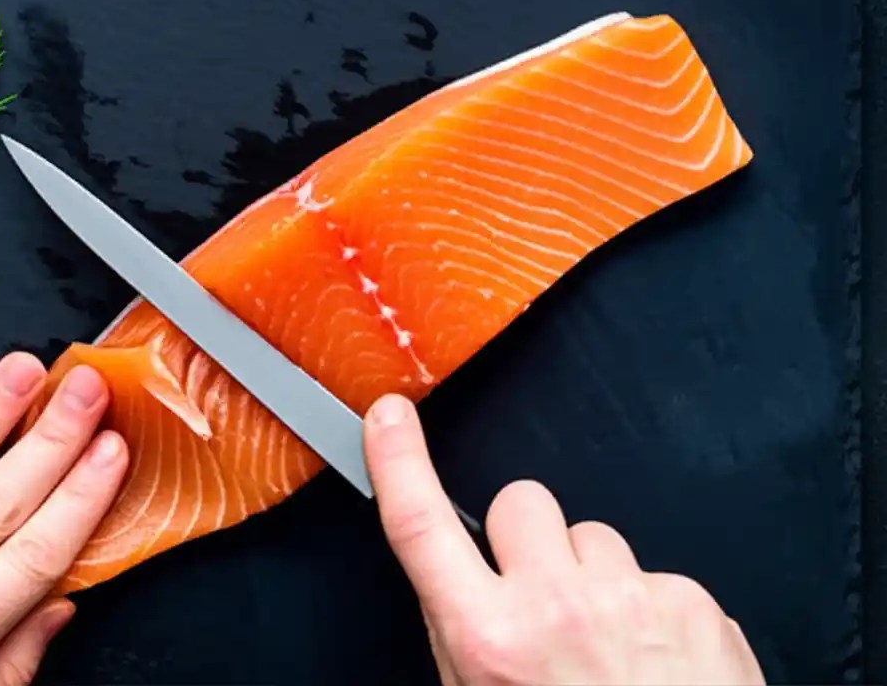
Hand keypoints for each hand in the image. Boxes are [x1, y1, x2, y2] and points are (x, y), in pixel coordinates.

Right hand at [362, 394, 764, 685]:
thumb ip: (466, 632)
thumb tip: (459, 578)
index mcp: (490, 640)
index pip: (423, 526)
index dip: (399, 462)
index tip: (389, 420)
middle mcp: (556, 609)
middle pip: (522, 504)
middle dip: (527, 538)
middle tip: (542, 596)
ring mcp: (628, 598)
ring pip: (593, 537)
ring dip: (593, 578)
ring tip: (607, 647)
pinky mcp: (690, 601)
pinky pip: (652, 573)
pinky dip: (648, 609)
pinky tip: (652, 659)